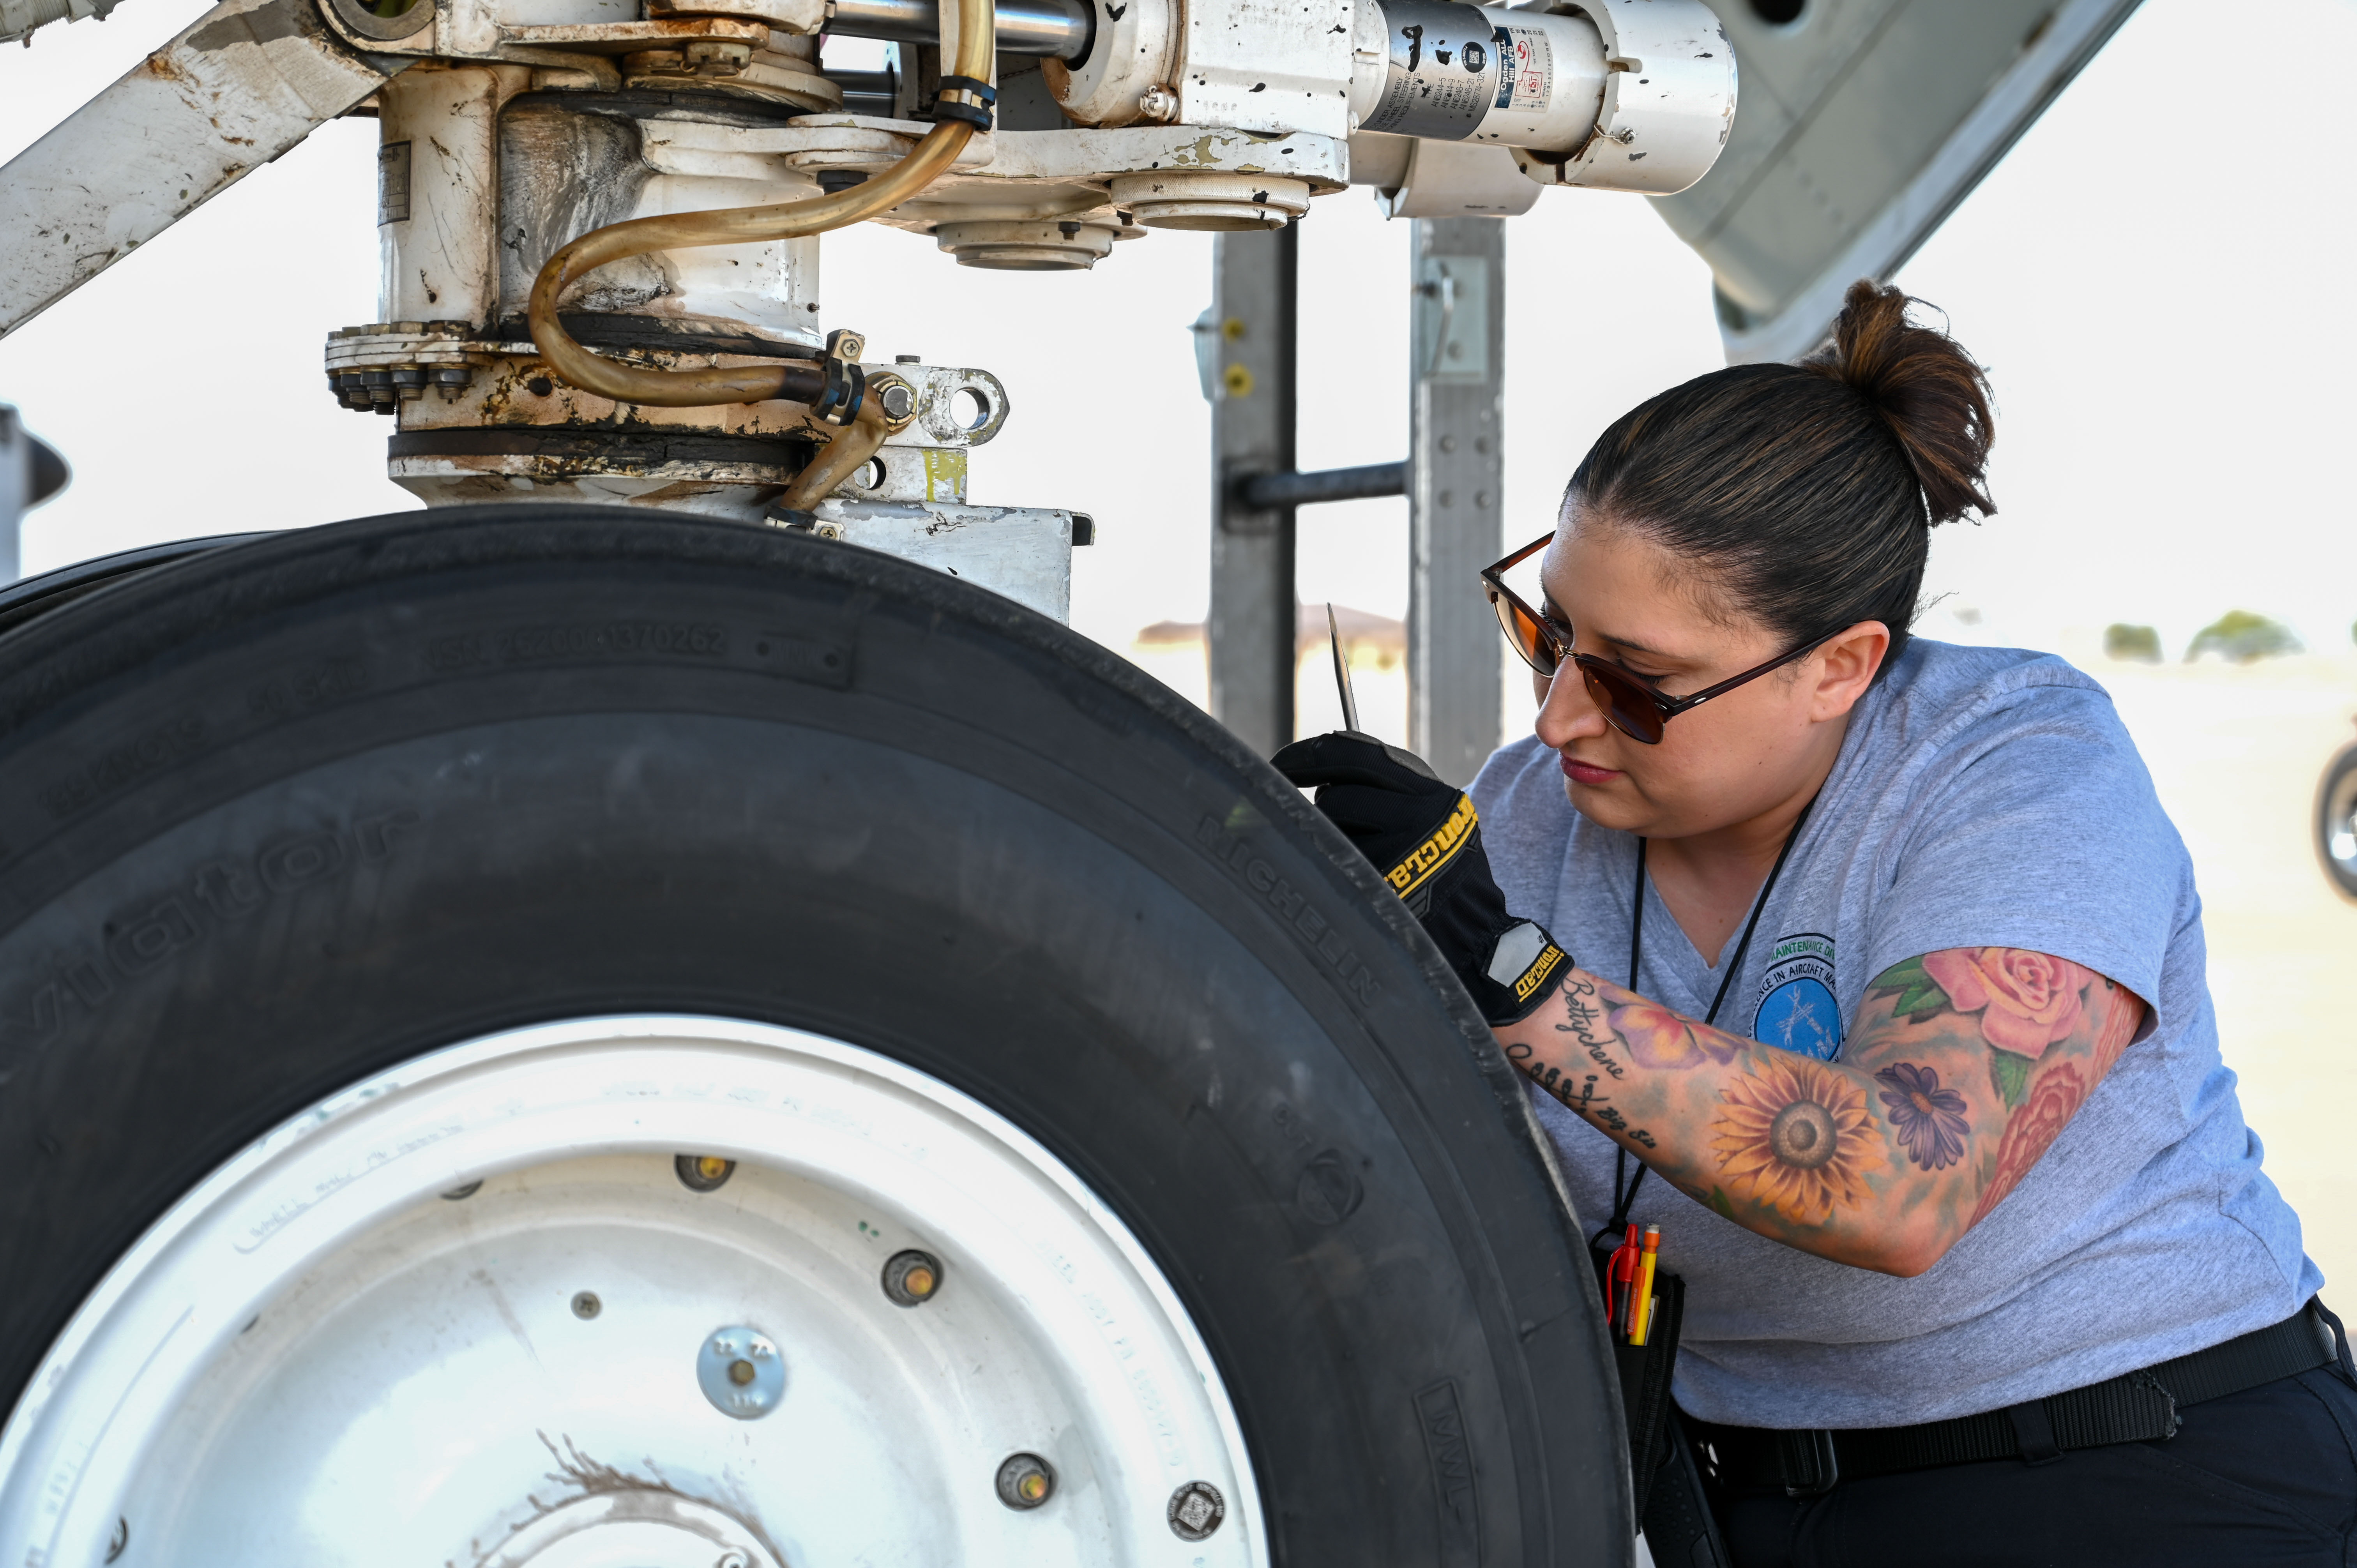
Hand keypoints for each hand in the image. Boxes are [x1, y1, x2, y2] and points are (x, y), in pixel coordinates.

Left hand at [1272, 732, 1569, 1024]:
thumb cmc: (1442, 870)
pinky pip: (1331, 866)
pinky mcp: (1379, 889)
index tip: (1282, 763)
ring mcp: (1399, 856)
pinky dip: (1332, 870)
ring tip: (1361, 860)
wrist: (1474, 934)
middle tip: (1341, 830)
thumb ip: (1388, 785)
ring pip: (1328, 832)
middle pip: (1333, 795)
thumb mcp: (1433, 815)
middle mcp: (1419, 819)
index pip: (1356, 755)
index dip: (1309, 756)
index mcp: (1431, 794)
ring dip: (1330, 841)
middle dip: (1326, 811)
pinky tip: (1355, 884)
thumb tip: (1317, 760)